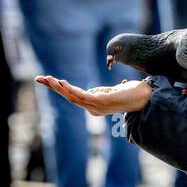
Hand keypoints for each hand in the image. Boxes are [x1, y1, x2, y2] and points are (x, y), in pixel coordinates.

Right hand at [36, 75, 152, 116]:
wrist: (147, 96)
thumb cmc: (132, 93)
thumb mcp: (112, 91)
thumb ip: (101, 92)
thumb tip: (92, 91)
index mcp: (94, 105)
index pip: (72, 96)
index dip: (59, 88)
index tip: (47, 79)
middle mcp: (93, 108)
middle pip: (68, 97)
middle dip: (53, 87)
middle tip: (39, 78)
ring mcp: (97, 106)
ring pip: (72, 96)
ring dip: (58, 87)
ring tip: (47, 79)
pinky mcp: (103, 101)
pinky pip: (82, 95)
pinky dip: (70, 89)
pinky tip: (62, 82)